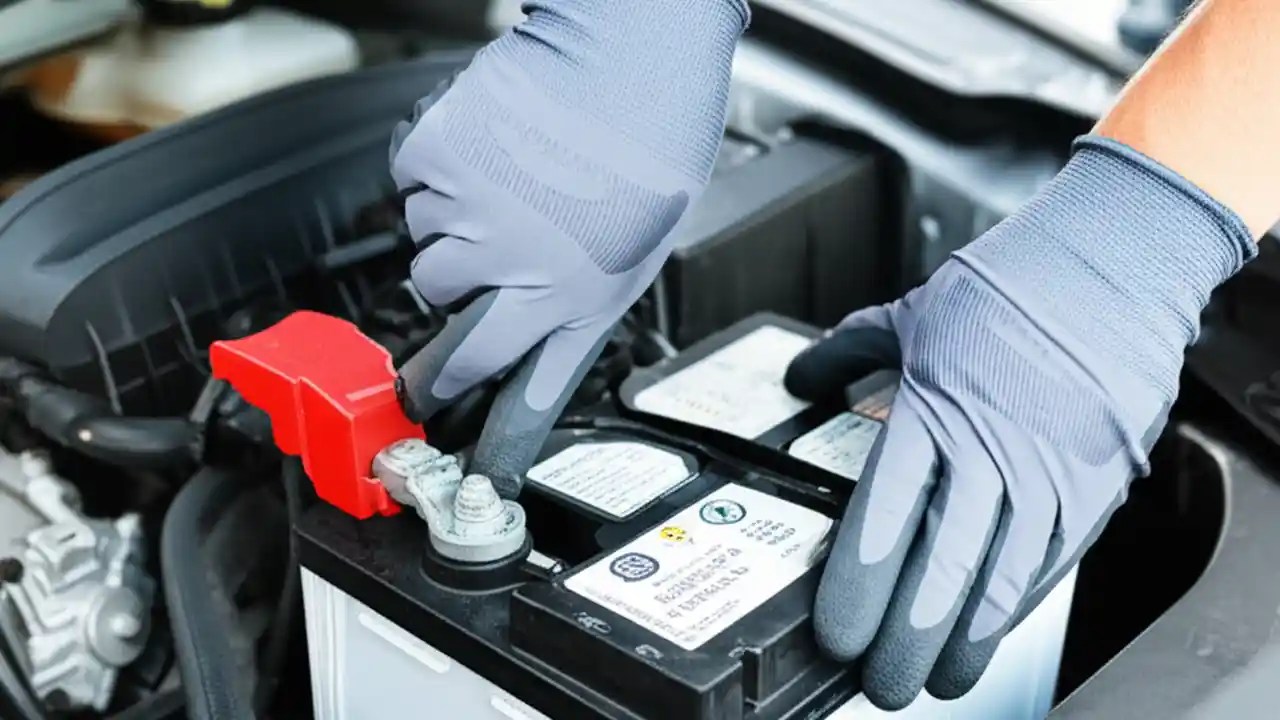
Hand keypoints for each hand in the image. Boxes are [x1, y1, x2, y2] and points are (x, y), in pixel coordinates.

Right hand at [390, 1, 748, 494]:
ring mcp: (471, 222)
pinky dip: (438, 172)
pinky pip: (412, 188)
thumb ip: (578, 294)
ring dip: (453, 233)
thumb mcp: (635, 244)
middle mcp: (520, 273)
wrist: (628, 53)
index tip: (461, 468)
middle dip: (439, 345)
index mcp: (579, 296)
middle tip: (434, 348)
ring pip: (427, 257)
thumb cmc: (650, 136)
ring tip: (505, 189)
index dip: (487, 434)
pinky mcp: (437, 168)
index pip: (524, 386)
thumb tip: (534, 324)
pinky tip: (487, 149)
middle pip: (451, 337)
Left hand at [786, 137, 1253, 708]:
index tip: (837, 631)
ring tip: (939, 681)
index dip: (858, 585)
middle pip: (940, 564)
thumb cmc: (1011, 286)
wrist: (1113, 265)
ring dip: (965, 638)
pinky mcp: (1095, 480)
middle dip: (906, 638)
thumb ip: (850, 354)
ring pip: (1000, 575)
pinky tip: (992, 631)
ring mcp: (1049, 467)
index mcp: (932, 408)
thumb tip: (802, 378)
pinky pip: (1053, 557)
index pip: (885, 516)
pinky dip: (1019, 601)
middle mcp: (990, 445)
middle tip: (880, 682)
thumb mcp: (912, 313)